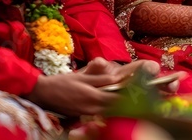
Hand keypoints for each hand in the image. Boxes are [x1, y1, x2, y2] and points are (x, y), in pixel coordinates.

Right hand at [26, 58, 158, 116]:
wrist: (44, 94)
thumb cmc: (62, 83)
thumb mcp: (82, 77)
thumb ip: (100, 79)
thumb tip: (118, 79)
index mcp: (94, 97)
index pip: (119, 99)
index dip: (133, 96)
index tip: (147, 90)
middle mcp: (93, 108)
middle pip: (117, 107)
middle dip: (131, 101)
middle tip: (146, 94)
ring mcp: (89, 113)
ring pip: (111, 110)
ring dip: (122, 104)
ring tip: (136, 96)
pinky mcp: (86, 114)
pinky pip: (103, 111)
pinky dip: (111, 106)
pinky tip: (116, 100)